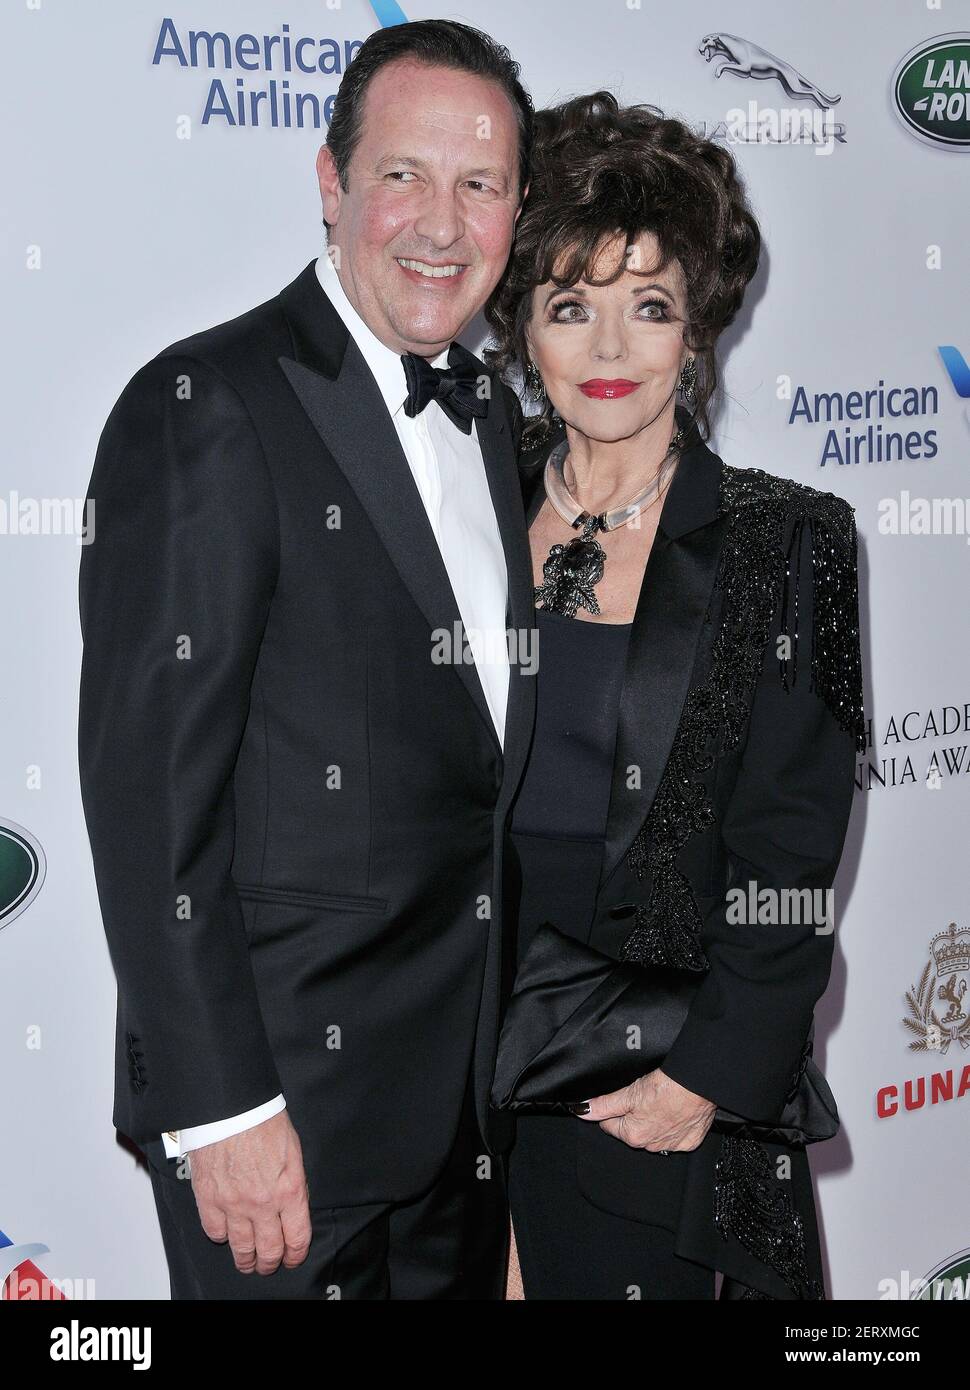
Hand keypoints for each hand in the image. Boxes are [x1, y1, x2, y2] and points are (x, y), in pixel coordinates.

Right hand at [187, 1111, 311, 1274]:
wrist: (231, 1107)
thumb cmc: (262, 1120)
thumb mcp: (294, 1152)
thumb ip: (293, 1183)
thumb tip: (293, 1204)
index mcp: (289, 1190)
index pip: (297, 1237)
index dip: (296, 1254)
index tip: (293, 1257)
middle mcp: (263, 1203)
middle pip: (269, 1250)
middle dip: (271, 1262)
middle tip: (269, 1264)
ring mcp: (233, 1204)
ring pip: (241, 1248)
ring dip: (246, 1259)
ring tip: (247, 1262)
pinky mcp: (209, 1199)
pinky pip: (214, 1231)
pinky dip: (220, 1236)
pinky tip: (225, 1234)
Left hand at [577, 1067, 716, 1152]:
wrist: (698, 1085)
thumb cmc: (666, 1087)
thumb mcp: (628, 1093)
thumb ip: (604, 1104)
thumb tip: (583, 1111)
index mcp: (633, 1136)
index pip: (610, 1126)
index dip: (613, 1111)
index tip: (622, 1100)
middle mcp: (651, 1145)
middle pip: (632, 1131)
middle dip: (634, 1116)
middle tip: (645, 1097)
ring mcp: (671, 1145)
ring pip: (653, 1134)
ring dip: (653, 1122)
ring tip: (661, 1102)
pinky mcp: (689, 1141)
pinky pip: (675, 1137)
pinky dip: (674, 1126)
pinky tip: (675, 1111)